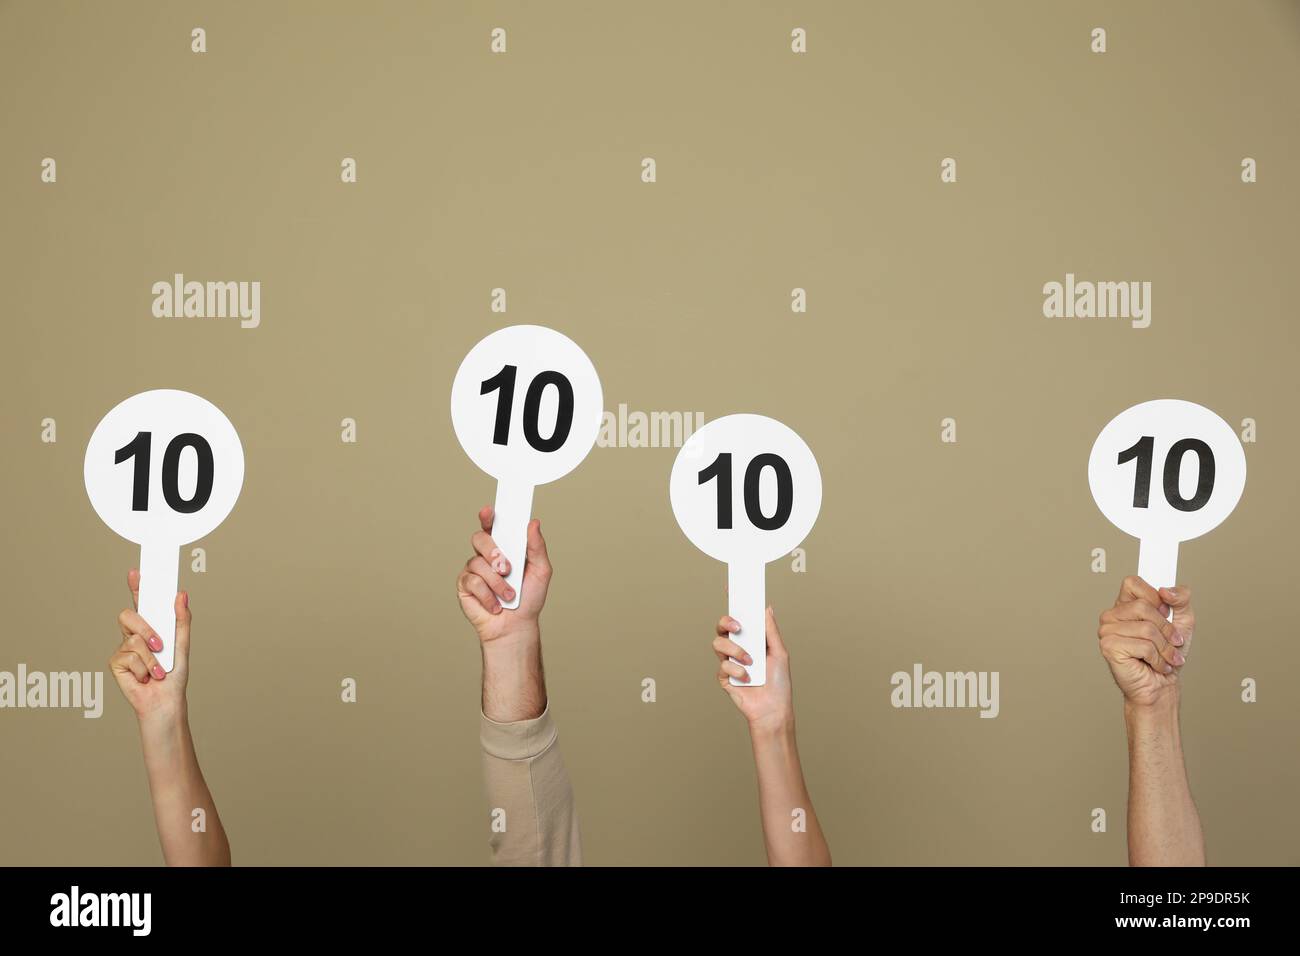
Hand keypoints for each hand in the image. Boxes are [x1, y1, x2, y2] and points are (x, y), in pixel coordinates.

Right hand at [110, 568, 190, 722]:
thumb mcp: (182, 643)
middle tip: (159, 643)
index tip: (137, 572)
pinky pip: (129, 656)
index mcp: (151, 627)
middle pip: (128, 615)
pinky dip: (144, 668)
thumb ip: (182, 619)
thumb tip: (181, 594)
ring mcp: (123, 648)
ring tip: (159, 669)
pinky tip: (147, 677)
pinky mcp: (116, 663)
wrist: (165, 700)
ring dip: (151, 657)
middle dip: (144, 627)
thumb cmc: (174, 675)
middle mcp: (134, 635)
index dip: (137, 586)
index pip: (142, 603)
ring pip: (133, 638)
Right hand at [456, 506, 552, 645]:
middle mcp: (486, 556)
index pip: (492, 526)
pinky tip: (496, 605)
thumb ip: (537, 546)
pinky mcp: (465, 586)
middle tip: (507, 568)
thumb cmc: (529, 598)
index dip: (487, 516)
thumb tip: (533, 523)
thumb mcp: (541, 571)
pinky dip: (488, 595)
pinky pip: (473, 582)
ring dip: (497, 582)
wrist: (516, 626)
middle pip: (479, 538)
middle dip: (493, 551)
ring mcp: (473, 570)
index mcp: (504, 547)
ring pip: (478, 563)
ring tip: (509, 595)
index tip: (489, 511)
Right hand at [713, 607, 793, 734]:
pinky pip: (723, 666)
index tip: (732, 586)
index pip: (740, 617)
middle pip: (722, 626)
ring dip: (736, 651)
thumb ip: (771, 631)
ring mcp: (730, 662)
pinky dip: (737, 671)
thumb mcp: (779, 653)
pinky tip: (747, 678)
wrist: (773, 709)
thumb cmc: (779, 683)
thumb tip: (767, 608)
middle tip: (738, 626)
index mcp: (752, 640)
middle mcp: (738, 648)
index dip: (734, 602)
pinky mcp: (724, 677)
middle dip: (726, 622)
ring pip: (718, 644)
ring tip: (750, 661)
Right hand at [1098, 575, 1194, 708]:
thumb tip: (1165, 590)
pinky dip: (1157, 659)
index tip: (1165, 612)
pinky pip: (1143, 646)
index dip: (1153, 596)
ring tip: (1164, 657)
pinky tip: (1155, 664)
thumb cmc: (1169, 654)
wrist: (1163, 685)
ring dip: (1164, 648)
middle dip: (1166, 628)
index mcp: (1125, 605)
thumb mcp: (1184, 621)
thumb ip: (1181, 599)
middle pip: (1143, 606)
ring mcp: (1107, 631)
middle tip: (1171, 642)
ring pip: (1146, 629)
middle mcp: (1112, 616)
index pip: (1132, 582)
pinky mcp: (1109, 647)